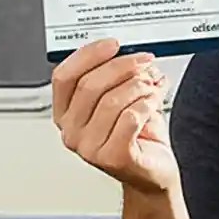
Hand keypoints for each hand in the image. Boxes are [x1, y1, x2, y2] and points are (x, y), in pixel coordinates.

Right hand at [51, 38, 178, 193]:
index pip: (64, 77)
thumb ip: (115, 77)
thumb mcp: (119, 100)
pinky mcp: (115, 157)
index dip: (88, 55)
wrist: (152, 174)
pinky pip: (130, 118)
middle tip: (144, 61)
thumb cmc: (136, 137)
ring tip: (152, 86)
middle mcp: (72, 133)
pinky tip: (153, 102)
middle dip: (122, 66)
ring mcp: (91, 148)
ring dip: (139, 86)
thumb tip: (128, 52)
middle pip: (90, 85)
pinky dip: (146, 103)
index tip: (113, 44)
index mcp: (66, 115)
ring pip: (113, 100)